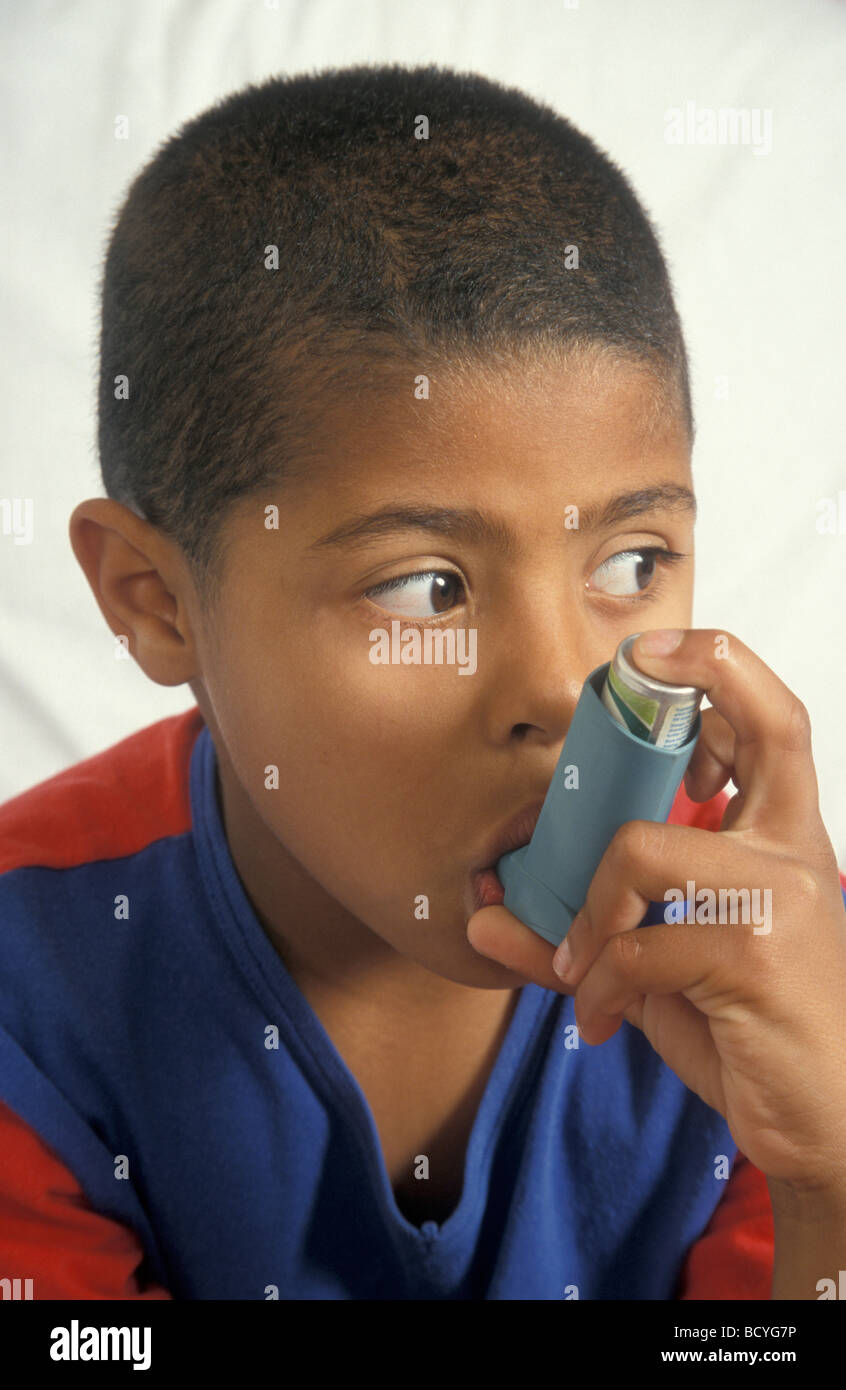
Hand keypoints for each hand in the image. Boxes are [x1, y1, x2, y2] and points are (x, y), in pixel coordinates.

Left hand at [466, 628, 845, 1197]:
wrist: (829, 1124)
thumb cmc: (754, 1030)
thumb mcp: (666, 972)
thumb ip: (586, 935)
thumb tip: (484, 914)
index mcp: (780, 840)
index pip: (775, 723)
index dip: (722, 668)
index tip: (651, 656)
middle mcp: (793, 853)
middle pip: (767, 727)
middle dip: (698, 677)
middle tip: (629, 677)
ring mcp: (781, 898)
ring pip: (643, 850)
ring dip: (588, 915)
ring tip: (582, 967)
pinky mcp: (757, 956)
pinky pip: (639, 945)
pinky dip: (597, 983)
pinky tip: (602, 1016)